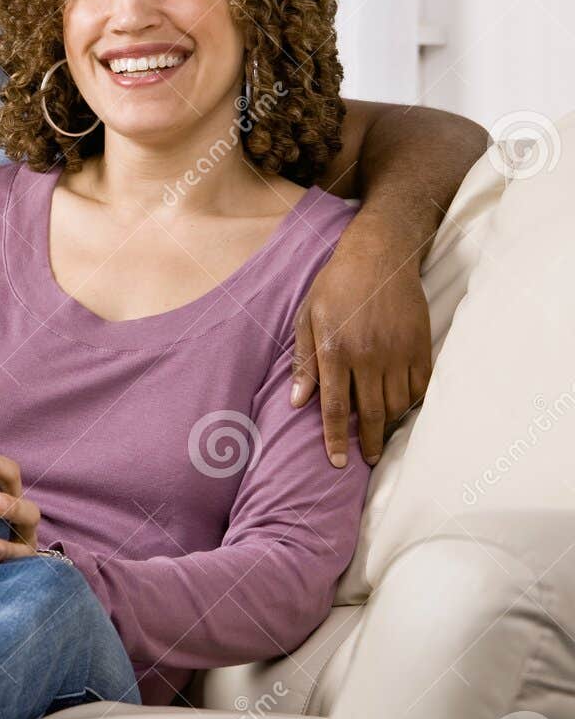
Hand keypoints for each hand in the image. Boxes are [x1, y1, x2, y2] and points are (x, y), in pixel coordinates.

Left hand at [0, 444, 41, 561]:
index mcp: (3, 491)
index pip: (4, 471)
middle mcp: (17, 509)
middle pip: (18, 490)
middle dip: (8, 492)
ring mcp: (24, 534)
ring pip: (29, 518)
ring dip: (14, 518)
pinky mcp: (25, 560)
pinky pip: (24, 556)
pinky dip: (9, 554)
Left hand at [291, 229, 431, 467]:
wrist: (379, 256)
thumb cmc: (335, 287)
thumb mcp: (308, 319)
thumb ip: (304, 362)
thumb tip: (297, 401)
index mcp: (335, 351)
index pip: (333, 407)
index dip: (335, 438)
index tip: (338, 462)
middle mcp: (368, 356)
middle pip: (369, 414)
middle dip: (367, 442)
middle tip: (365, 458)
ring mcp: (397, 352)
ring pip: (397, 404)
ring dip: (388, 423)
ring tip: (380, 431)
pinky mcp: (420, 346)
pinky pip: (420, 387)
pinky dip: (412, 402)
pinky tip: (401, 406)